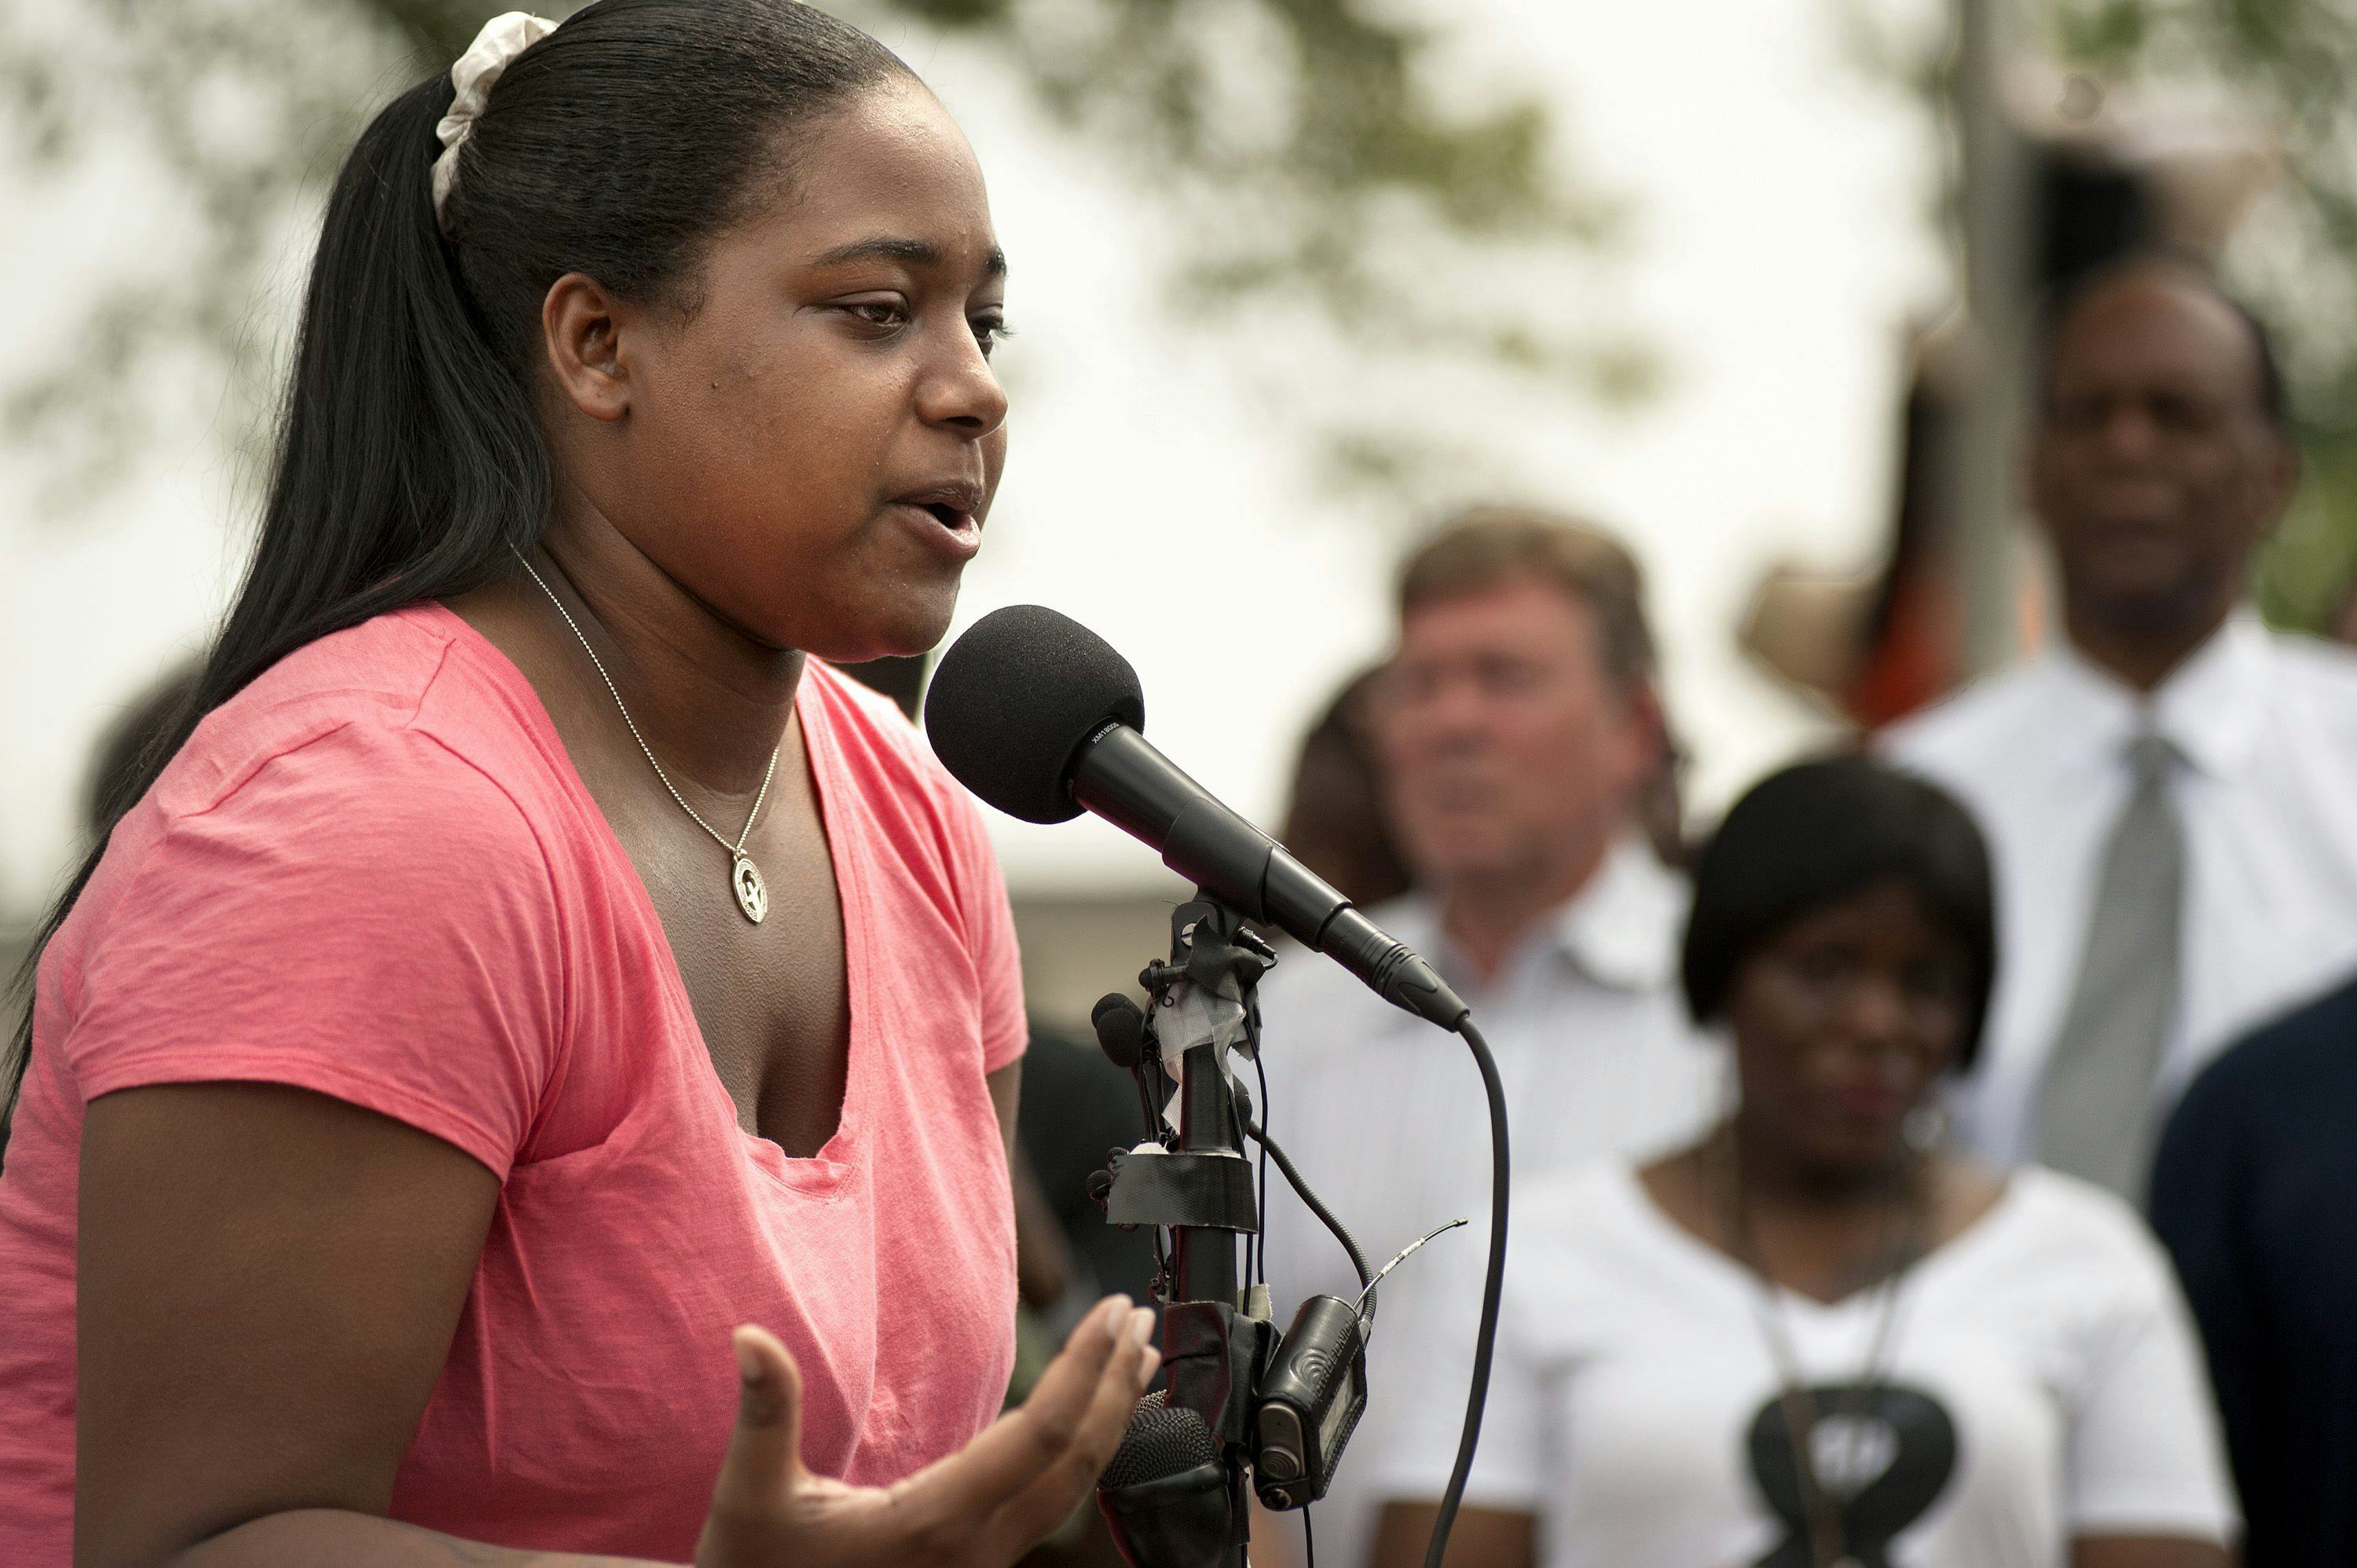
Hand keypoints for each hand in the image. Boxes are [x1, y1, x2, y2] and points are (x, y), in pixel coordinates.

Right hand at [695, 1294, 1160, 1567]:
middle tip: (1139, 1318)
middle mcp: (975, 1551)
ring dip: (1107, 1420)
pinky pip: (1049, 1507)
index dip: (1086, 1367)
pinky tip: (1080, 1424)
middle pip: (1077, 1462)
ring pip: (1071, 1492)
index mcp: (934, 1521)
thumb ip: (765, 1411)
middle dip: (1116, 1385)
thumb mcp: (750, 1496)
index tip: (1114, 1311)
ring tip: (1133, 1362)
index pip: (1039, 1433)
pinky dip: (1079, 1453)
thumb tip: (748, 1336)